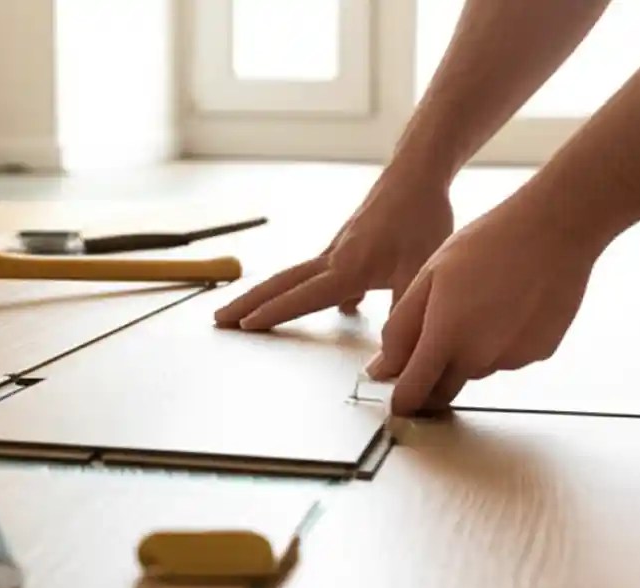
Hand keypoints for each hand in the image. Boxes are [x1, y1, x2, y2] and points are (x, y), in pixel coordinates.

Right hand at [214, 165, 453, 328]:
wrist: (418, 174)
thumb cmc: (421, 218)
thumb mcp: (420, 271)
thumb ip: (403, 318)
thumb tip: (388, 361)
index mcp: (347, 268)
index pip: (301, 295)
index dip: (273, 312)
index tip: (244, 326)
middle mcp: (333, 258)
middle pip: (282, 283)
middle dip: (248, 302)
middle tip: (217, 319)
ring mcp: (338, 250)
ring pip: (295, 278)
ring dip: (269, 295)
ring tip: (248, 313)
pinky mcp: (349, 246)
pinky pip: (320, 274)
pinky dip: (308, 290)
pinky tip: (340, 307)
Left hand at [365, 191, 607, 415]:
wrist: (554, 230)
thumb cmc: (489, 243)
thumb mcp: (429, 278)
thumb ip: (402, 330)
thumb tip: (383, 368)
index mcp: (446, 338)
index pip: (415, 393)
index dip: (402, 401)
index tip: (397, 400)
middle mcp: (480, 358)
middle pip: (445, 389)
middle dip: (431, 380)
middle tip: (432, 342)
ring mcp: (513, 359)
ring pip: (476, 371)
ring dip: (467, 355)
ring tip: (478, 306)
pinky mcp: (539, 353)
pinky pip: (507, 358)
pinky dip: (500, 343)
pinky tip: (507, 308)